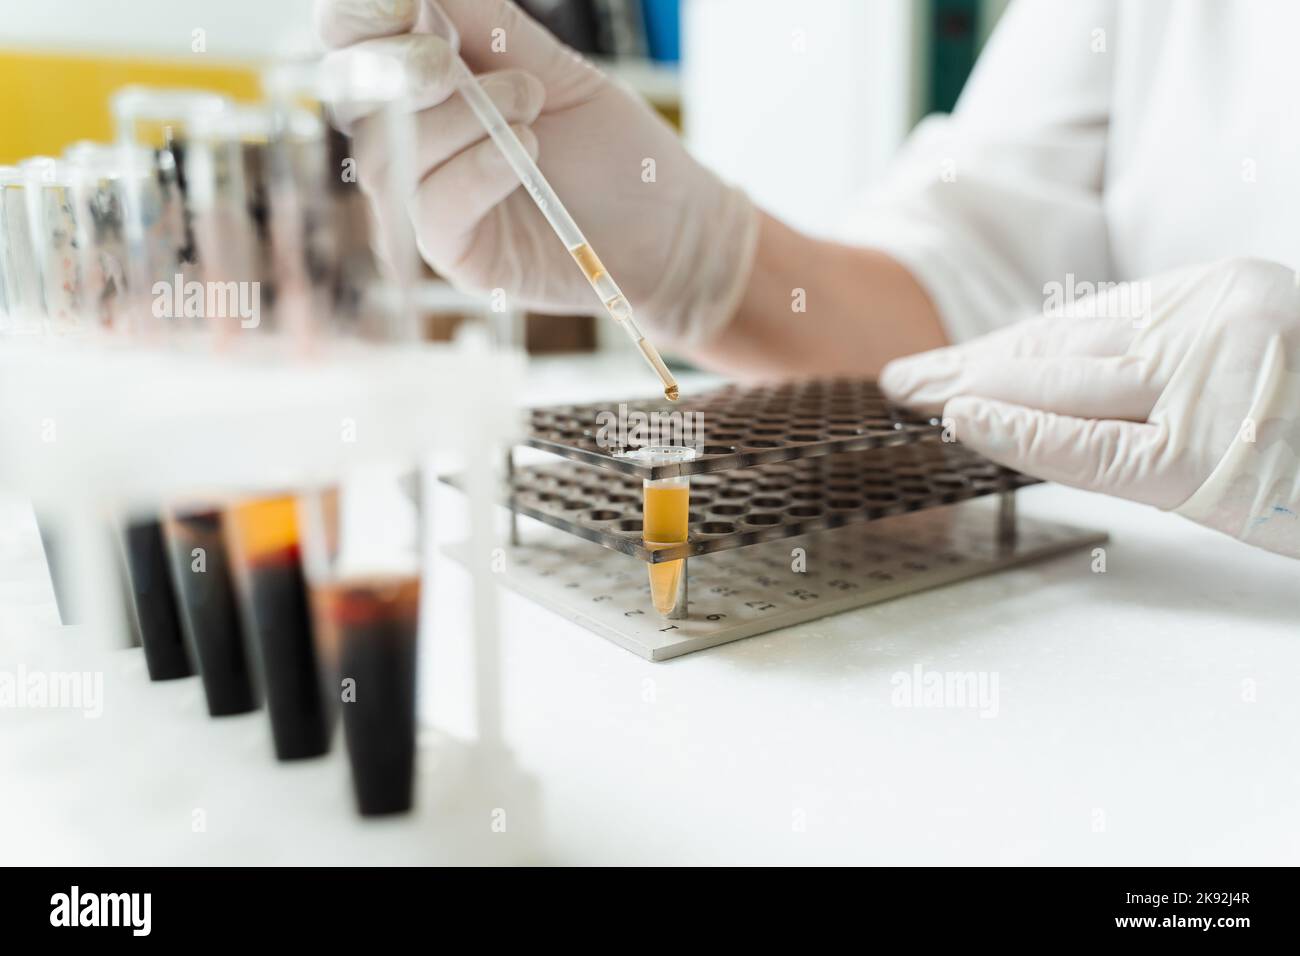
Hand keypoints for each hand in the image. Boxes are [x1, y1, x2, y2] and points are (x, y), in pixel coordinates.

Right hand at [314, 0, 756, 344]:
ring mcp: (430, 202)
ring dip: (459, 118)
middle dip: (395, 68)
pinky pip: (433, 209)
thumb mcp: (554, 70)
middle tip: (449, 61)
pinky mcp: (457, 254)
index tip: (404, 3)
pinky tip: (523, 152)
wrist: (671, 230)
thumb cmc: (615, 153)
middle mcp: (417, 143)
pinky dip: (475, 170)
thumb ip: (488, 24)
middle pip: (354, 97)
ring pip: (392, 154)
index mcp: (430, 86)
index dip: (358, 17)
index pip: (356, 45)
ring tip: (529, 107)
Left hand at [880, 258, 1299, 558]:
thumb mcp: (1254, 368)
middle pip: (1061, 346)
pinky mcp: (1209, 453)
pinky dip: (1023, 433)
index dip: (1011, 343)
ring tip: (912, 393)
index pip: (1088, 323)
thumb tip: (1071, 391)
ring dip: (976, 389)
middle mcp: (1210, 323)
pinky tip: (964, 420)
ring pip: (1062, 384)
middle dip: (977, 363)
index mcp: (1221, 300)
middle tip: (909, 374)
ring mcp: (1208, 382)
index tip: (958, 357)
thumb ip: (1174, 370)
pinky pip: (1094, 445)